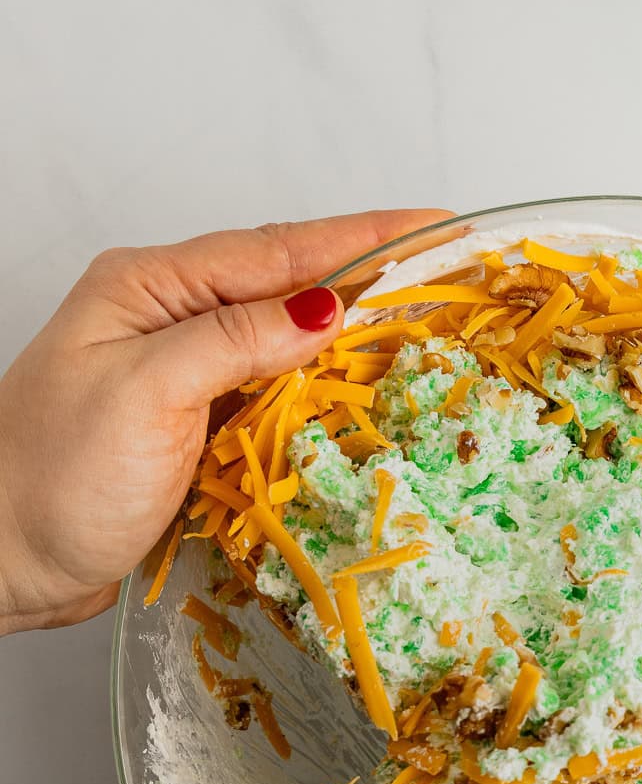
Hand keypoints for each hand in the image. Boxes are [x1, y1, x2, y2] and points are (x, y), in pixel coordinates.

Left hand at [0, 209, 448, 633]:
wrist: (1, 559)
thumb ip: (235, 342)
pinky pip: (279, 399)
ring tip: (431, 329)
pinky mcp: (199, 429)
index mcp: (151, 286)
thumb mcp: (144, 393)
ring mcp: (187, 375)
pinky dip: (326, 398)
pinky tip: (366, 399)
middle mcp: (172, 319)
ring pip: (291, 344)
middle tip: (453, 275)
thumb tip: (325, 309)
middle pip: (292, 286)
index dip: (364, 238)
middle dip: (373, 279)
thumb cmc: (50, 477)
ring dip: (357, 340)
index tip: (436, 224)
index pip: (278, 249)